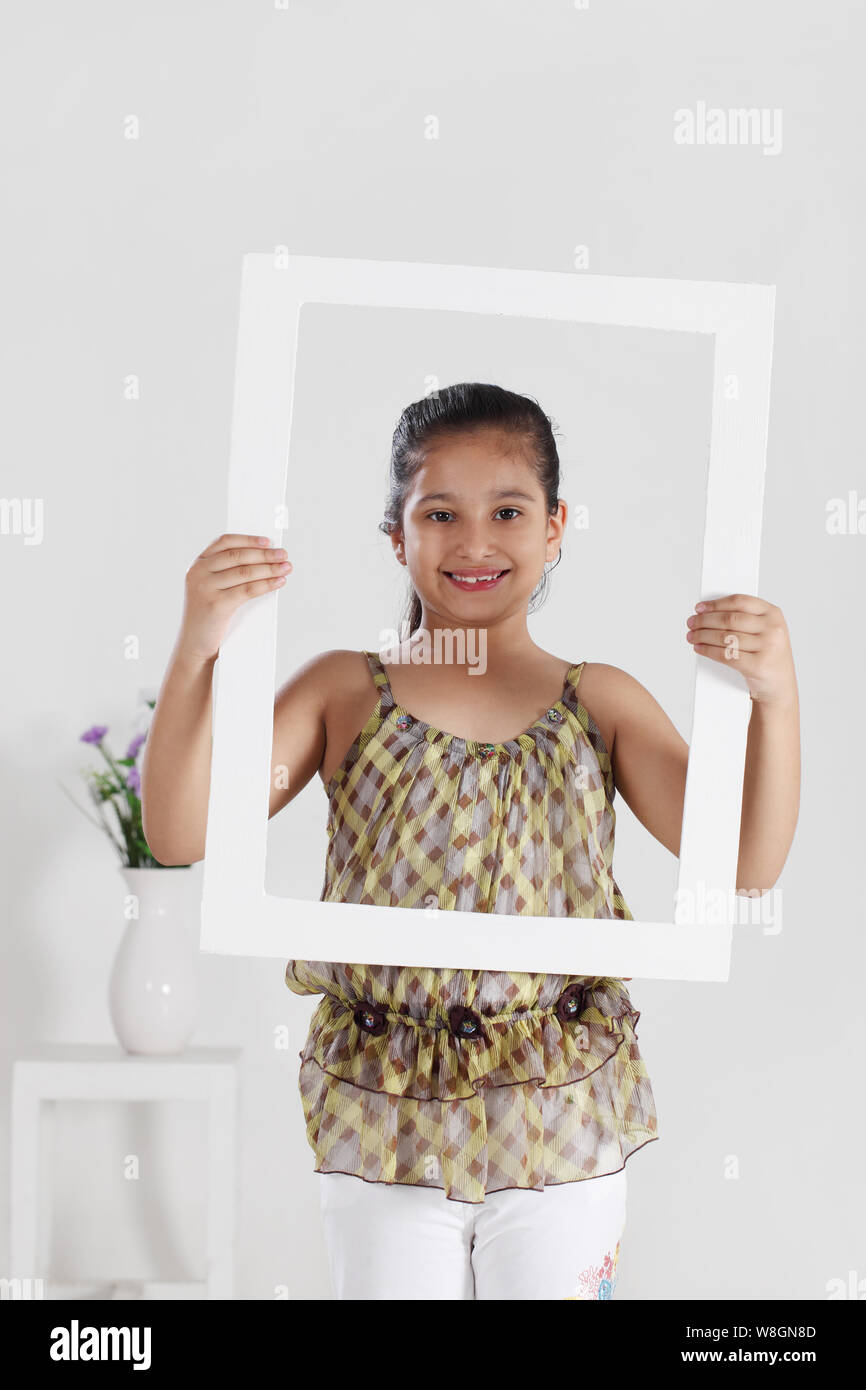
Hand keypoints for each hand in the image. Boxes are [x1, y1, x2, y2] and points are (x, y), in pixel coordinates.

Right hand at [178, 533, 291, 661]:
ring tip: (286, 568)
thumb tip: (264, 560)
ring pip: (245, 572)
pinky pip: (247, 590)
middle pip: (238, 556)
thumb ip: (228, 573)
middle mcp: (199, 573)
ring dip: (269, 568)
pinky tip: (278, 582)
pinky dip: (266, 584)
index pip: (225, 542)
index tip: (268, 541)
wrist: (195, 645)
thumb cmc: (210, 616)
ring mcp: (205, 588)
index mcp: (198, 564)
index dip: (248, 539)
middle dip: (264, 554)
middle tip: (283, 555)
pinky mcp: (216, 604)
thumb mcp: (212, 588)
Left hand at [686, 593, 796, 705]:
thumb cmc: (767, 656)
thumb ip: (745, 618)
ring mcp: (768, 647)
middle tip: (691, 623)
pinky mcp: (758, 665)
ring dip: (703, 636)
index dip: (716, 604)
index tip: (700, 607)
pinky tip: (699, 648)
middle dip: (705, 620)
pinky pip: (726, 655)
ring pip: (726, 637)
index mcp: (773, 614)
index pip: (740, 602)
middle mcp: (773, 628)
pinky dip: (708, 650)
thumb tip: (708, 612)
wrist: (780, 687)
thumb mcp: (764, 631)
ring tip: (692, 636)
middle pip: (730, 619)